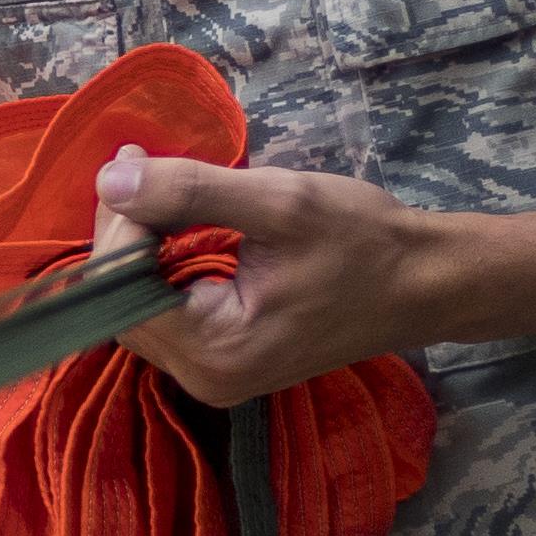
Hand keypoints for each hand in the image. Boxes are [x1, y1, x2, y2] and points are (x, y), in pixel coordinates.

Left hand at [90, 146, 458, 407]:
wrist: (425, 284)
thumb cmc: (365, 243)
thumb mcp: (281, 202)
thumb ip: (190, 191)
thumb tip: (111, 178)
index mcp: (215, 350)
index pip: (121, 286)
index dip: (119, 220)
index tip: (135, 158)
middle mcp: (203, 378)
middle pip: (121, 302)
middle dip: (123, 232)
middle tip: (140, 164)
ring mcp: (212, 376)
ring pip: (138, 307)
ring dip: (139, 246)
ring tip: (157, 186)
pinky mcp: (222, 361)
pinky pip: (165, 313)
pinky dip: (161, 265)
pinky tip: (174, 223)